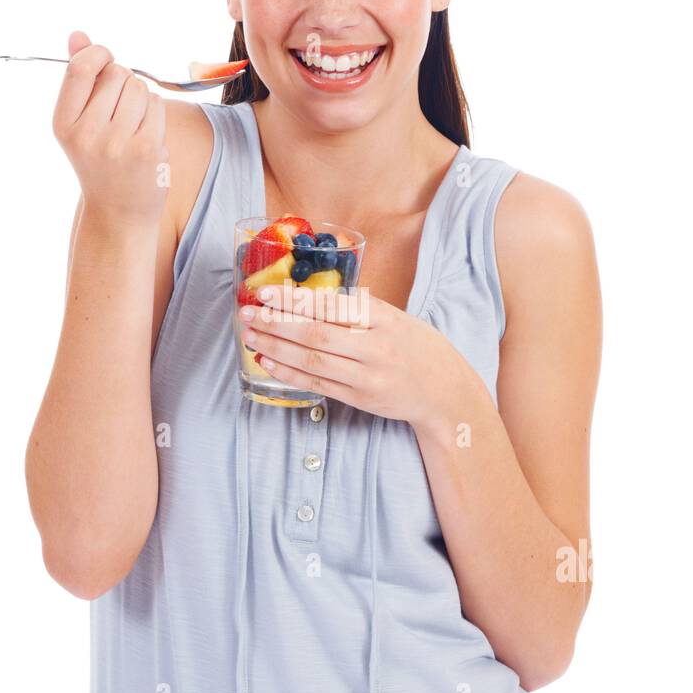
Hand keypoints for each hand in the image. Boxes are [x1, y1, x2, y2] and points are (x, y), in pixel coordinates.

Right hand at [52, 30, 169, 228]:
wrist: (118, 213)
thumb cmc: (99, 161)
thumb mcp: (79, 123)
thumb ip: (79, 77)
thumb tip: (78, 34)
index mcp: (64, 123)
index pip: (81, 68)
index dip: (98, 54)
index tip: (105, 60)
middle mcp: (87, 133)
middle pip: (117, 74)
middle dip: (122, 83)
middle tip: (118, 112)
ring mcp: (118, 142)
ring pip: (139, 88)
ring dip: (140, 99)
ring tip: (131, 125)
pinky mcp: (147, 148)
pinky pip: (157, 105)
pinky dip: (154, 114)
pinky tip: (146, 135)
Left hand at [239, 281, 468, 426]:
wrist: (445, 391)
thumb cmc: (416, 347)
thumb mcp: (395, 318)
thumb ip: (359, 309)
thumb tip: (310, 295)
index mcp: (384, 319)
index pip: (332, 306)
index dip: (294, 300)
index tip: (265, 292)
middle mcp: (376, 348)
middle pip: (316, 334)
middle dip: (276, 323)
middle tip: (247, 314)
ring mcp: (367, 377)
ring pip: (313, 361)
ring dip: (276, 348)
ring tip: (250, 336)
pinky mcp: (360, 399)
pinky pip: (318, 385)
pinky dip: (289, 373)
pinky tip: (268, 362)